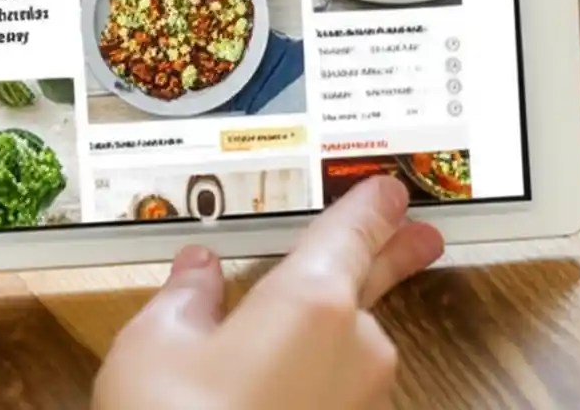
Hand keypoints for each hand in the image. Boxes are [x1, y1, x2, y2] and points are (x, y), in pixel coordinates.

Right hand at [92, 176, 443, 409]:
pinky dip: (316, 370)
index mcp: (312, 299)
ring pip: (351, 343)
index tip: (390, 189)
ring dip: (334, 327)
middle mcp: (353, 347)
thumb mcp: (158, 342)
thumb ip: (187, 296)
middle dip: (395, 257)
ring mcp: (357, 399)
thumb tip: (196, 271)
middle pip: (373, 285)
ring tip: (285, 326)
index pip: (354, 231)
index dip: (371, 205)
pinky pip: (336, 384)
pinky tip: (272, 377)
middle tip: (421, 237)